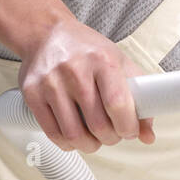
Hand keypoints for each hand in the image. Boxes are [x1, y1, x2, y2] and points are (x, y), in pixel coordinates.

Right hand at [18, 19, 154, 153]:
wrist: (47, 33)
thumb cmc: (88, 51)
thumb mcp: (120, 63)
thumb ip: (139, 98)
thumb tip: (148, 136)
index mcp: (103, 61)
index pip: (118, 104)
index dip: (128, 127)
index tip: (129, 131)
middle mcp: (76, 71)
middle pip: (98, 125)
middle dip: (110, 138)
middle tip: (112, 134)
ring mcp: (51, 82)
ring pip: (74, 134)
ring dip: (90, 145)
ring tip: (94, 139)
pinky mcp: (32, 93)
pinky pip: (52, 133)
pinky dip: (68, 143)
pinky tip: (74, 137)